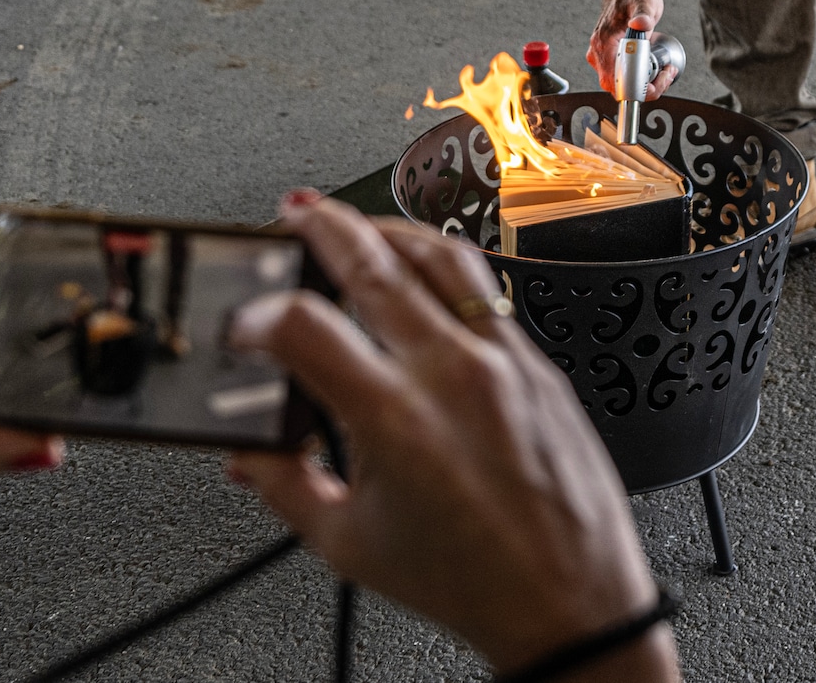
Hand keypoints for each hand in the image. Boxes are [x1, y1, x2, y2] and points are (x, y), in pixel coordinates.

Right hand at [229, 197, 678, 680]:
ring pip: (443, 257)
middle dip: (324, 226)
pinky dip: (445, 270)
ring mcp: (504, 361)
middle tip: (295, 213)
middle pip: (376, 263)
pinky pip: (488, 291)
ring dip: (390, 228)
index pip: (306, 328)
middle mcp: (453, 375)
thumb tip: (250, 456)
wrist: (569, 600)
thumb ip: (286, 488)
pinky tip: (424, 276)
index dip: (259, 315)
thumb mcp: (350, 546)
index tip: (246, 322)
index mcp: (395, 419)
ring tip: (357, 223)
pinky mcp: (539, 364)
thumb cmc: (472, 582)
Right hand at [586, 0, 676, 98]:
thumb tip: (640, 23)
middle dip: (646, 87)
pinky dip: (642, 78)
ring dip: (646, 84)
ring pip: (622, 86)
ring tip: (664, 69)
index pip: (616, 79)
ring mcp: (603, 57)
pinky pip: (625, 78)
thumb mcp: (644, 2)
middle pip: (619, 88)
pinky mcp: (610, 59)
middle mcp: (599, 53)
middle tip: (665, 73)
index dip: (639, 86)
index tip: (659, 75)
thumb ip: (643, 14)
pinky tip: (655, 67)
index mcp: (603, 42)